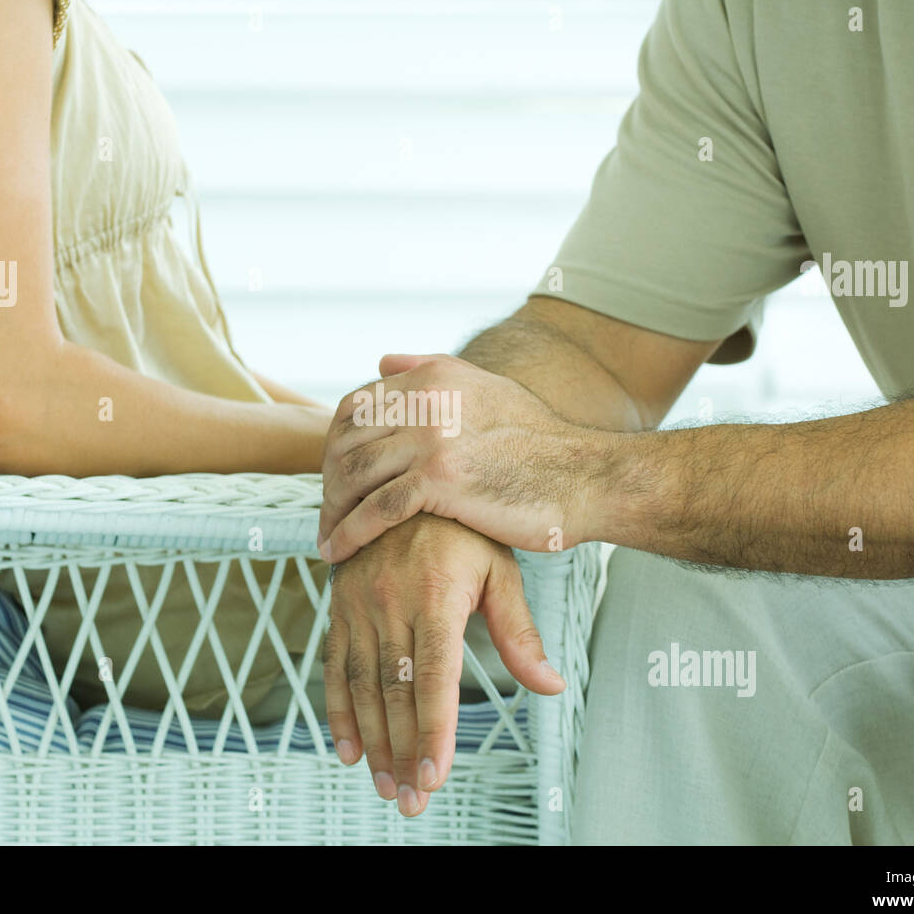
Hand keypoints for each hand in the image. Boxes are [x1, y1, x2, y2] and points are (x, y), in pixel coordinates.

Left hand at [319, 353, 607, 562]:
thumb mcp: (488, 388)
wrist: (586, 477)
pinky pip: (376, 509)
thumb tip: (380, 361)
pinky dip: (349, 533)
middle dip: (327, 481)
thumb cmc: (540, 443)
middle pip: (345, 442)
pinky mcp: (440, 480)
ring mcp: (431, 438)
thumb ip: (431, 370)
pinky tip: (339, 552)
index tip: (334, 477)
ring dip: (332, 511)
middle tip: (328, 512)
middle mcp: (426, 398)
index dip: (334, 445)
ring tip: (328, 536)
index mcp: (432, 376)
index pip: (354, 407)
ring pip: (352, 475)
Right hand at [323, 513, 565, 815]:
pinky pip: (332, 666)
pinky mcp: (338, 606)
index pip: (433, 680)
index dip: (432, 732)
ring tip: (384, 787)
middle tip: (408, 803)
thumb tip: (550, 685)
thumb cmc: (463, 528)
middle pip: (394, 695)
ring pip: (362, 688)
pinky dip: (337, 711)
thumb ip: (518, 632)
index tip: (433, 778)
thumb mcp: (500, 570)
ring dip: (372, 743)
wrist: (404, 479)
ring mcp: (358, 605)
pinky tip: (348, 750)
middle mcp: (390, 604)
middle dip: (401, 753)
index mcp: (434, 596)